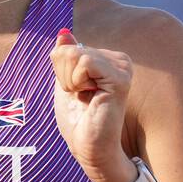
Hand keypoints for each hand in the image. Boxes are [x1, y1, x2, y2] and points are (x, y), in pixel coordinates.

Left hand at [50, 29, 135, 181]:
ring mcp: (121, 67)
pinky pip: (84, 61)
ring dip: (70, 82)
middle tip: (81, 98)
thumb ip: (64, 58)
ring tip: (86, 99)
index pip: (67, 48)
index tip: (76, 93)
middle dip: (64, 77)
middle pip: (69, 50)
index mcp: (107, 60)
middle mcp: (119, 60)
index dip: (60, 73)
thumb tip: (64, 32)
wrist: (89, 149)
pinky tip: (90, 97)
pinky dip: (76, 82)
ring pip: (75, 54)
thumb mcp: (64, 84)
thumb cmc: (78, 122)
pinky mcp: (120, 78)